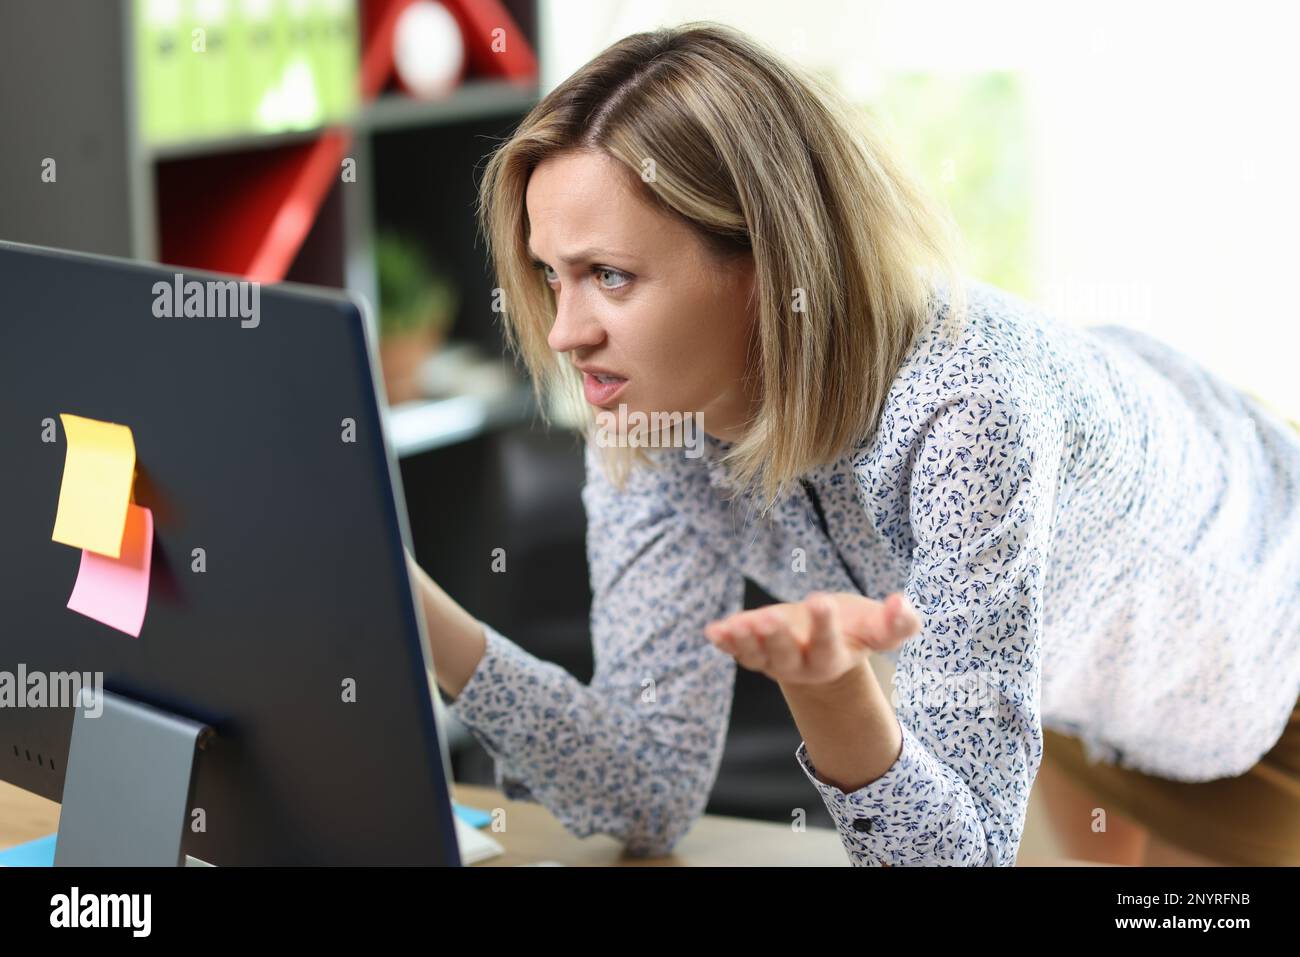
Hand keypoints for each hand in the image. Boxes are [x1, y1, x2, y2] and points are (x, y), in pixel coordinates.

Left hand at [704, 591, 920, 685]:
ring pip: (755, 655)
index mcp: (832, 659)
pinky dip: (724, 641)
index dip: (825, 626)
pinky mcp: (752, 651)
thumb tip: (902, 604)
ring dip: (745, 640)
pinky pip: (736, 650)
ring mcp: (772, 660)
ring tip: (737, 625)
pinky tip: (713, 630)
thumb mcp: (878, 626)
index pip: (828, 646)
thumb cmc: (854, 629)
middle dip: (777, 638)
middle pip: (786, 657)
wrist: (823, 639)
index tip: (822, 599)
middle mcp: (799, 665)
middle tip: (771, 618)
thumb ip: (898, 623)